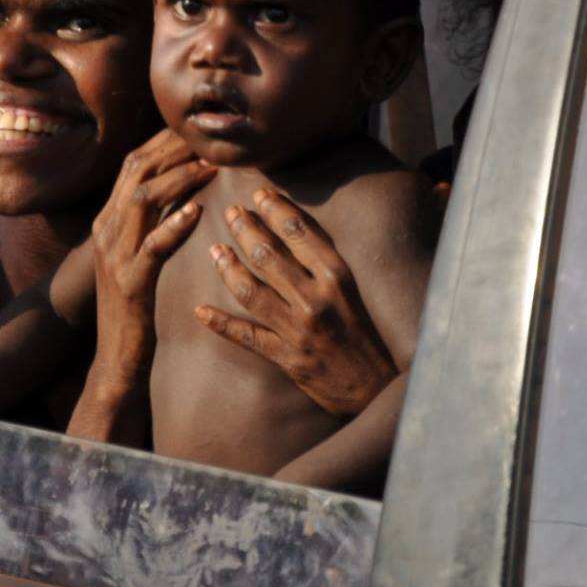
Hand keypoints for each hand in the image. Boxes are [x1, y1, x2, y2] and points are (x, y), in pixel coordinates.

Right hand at [68, 130, 211, 440]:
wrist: (116, 356)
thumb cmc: (135, 306)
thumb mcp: (138, 254)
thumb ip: (152, 221)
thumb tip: (182, 188)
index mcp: (109, 220)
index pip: (134, 164)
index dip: (166, 142)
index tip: (199, 129)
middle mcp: (106, 230)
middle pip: (137, 171)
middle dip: (175, 148)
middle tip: (210, 136)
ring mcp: (116, 255)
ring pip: (143, 199)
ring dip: (180, 177)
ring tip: (211, 165)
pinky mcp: (131, 282)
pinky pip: (152, 246)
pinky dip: (174, 225)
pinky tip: (196, 212)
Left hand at [198, 184, 397, 418]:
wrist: (386, 391)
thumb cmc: (377, 337)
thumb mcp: (363, 292)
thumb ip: (336, 264)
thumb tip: (335, 225)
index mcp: (338, 278)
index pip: (300, 233)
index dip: (275, 210)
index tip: (259, 194)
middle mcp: (317, 300)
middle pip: (269, 255)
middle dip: (244, 229)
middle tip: (228, 213)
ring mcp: (300, 330)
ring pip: (252, 291)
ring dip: (228, 267)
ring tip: (214, 249)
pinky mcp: (289, 358)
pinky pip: (248, 337)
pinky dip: (221, 324)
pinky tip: (200, 312)